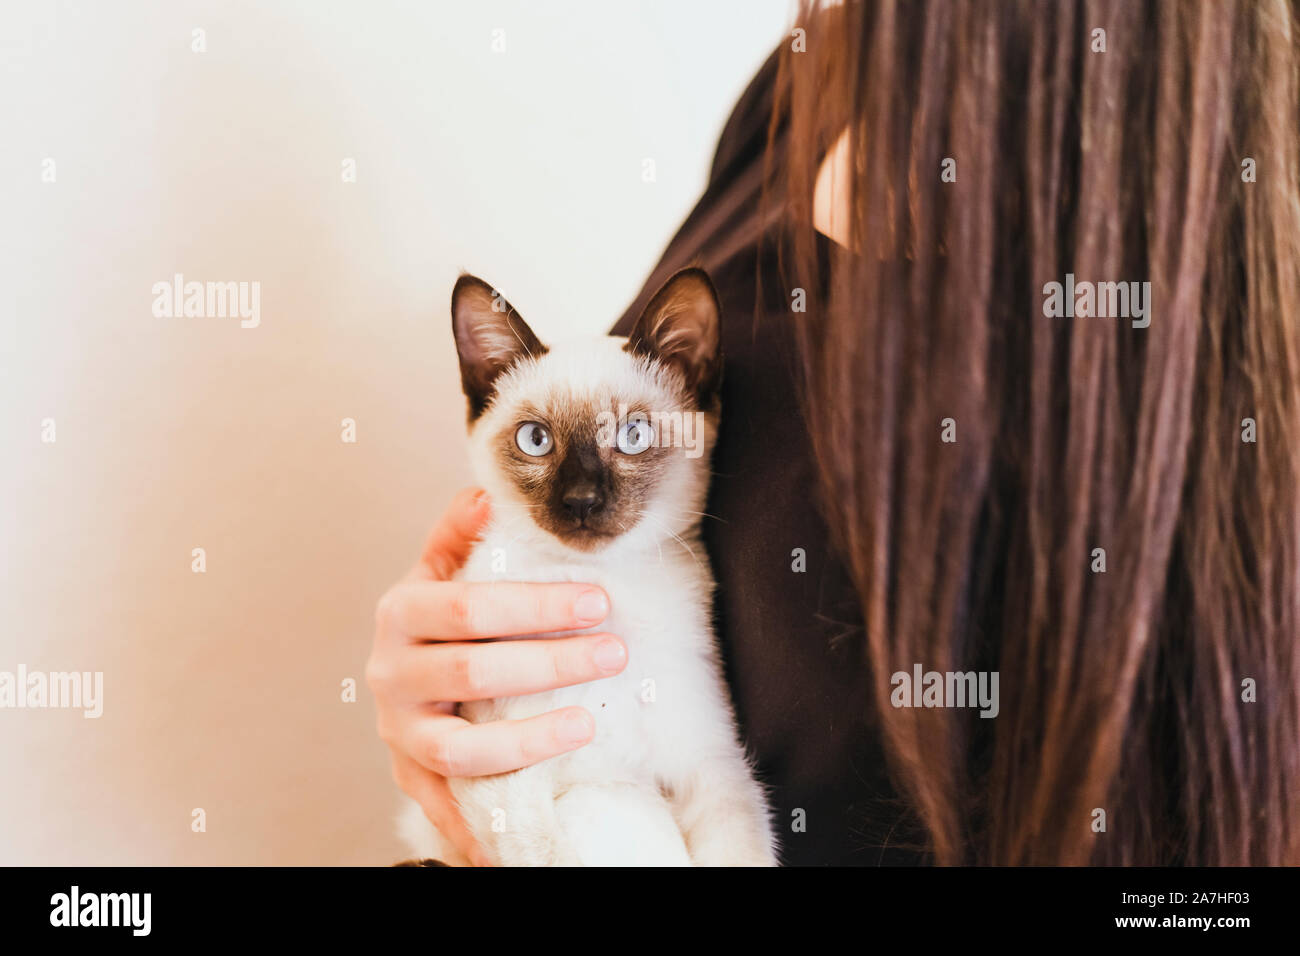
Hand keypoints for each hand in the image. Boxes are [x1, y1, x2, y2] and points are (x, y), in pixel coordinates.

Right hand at [367, 487, 626, 865]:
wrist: (394, 677)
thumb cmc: (434, 621)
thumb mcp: (439, 568)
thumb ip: (460, 532)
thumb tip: (486, 495)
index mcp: (402, 614)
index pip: (471, 608)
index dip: (535, 606)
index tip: (597, 601)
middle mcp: (393, 675)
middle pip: (476, 673)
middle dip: (552, 663)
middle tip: (614, 652)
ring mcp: (401, 733)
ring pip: (464, 747)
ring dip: (529, 739)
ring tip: (587, 724)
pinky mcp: (413, 778)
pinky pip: (450, 806)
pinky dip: (482, 826)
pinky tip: (522, 835)